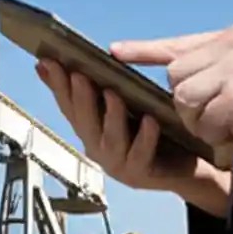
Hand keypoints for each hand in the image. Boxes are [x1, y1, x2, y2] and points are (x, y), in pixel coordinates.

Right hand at [35, 58, 230, 215]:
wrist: (183, 166)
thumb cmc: (150, 131)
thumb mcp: (120, 105)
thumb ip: (95, 86)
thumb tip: (61, 60)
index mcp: (91, 129)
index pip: (68, 105)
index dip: (57, 84)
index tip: (49, 60)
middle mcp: (98, 147)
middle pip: (84, 122)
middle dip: (80, 98)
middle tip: (79, 74)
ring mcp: (119, 163)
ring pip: (110, 140)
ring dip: (110, 116)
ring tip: (113, 93)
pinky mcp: (143, 173)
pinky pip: (142, 155)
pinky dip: (144, 138)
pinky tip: (149, 120)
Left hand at [111, 22, 232, 160]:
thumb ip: (211, 74)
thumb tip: (174, 80)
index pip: (179, 43)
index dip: (144, 50)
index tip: (114, 51)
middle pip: (177, 77)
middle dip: (192, 105)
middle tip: (226, 114)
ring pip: (184, 97)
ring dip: (204, 121)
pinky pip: (203, 119)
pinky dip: (218, 134)